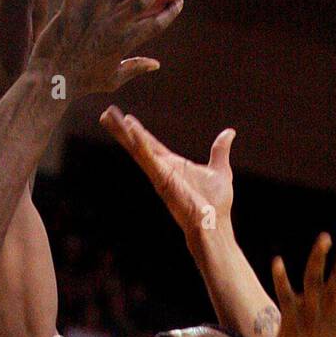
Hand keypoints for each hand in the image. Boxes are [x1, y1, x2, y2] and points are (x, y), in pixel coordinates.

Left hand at [30, 0, 183, 98]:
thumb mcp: (113, 80)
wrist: (54, 83)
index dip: (170, 14)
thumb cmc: (83, 82)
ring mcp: (91, 17)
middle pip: (141, 1)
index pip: (155, 26)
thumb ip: (135, 68)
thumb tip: (156, 64)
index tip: (181, 0)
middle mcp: (112, 27)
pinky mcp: (70, 12)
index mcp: (125, 43)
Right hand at [99, 108, 234, 240]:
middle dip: (122, 130)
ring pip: (136, 149)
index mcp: (173, 165)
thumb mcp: (219, 169)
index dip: (139, 132)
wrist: (214, 222)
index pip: (151, 144)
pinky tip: (128, 130)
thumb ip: (220, 150)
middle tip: (107, 114)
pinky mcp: (161, 179)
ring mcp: (160, 174)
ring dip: (122, 133)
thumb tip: (229, 134)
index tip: (126, 119)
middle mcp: (162, 169)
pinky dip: (138, 144)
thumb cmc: (216, 204)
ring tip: (107, 116)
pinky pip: (147, 158)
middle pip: (138, 145)